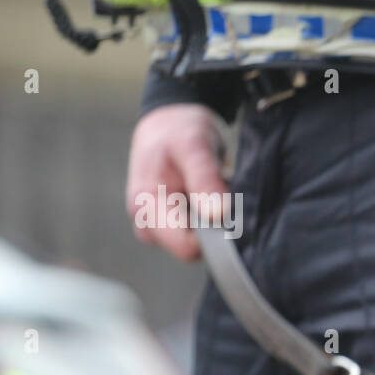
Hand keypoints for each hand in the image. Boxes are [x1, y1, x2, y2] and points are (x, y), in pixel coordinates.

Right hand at [125, 104, 227, 261]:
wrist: (168, 125)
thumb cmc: (179, 131)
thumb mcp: (194, 145)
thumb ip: (204, 180)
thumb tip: (218, 217)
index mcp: (146, 208)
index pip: (186, 248)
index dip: (214, 237)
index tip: (229, 210)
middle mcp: (148, 226)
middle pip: (197, 250)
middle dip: (216, 226)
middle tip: (220, 191)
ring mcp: (159, 230)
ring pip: (202, 245)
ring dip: (215, 222)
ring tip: (214, 190)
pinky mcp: (172, 229)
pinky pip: (202, 236)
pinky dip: (213, 219)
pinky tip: (212, 197)